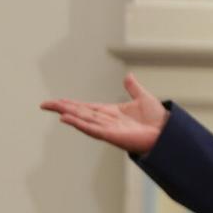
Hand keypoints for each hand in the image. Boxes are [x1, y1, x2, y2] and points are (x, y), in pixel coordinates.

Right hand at [40, 73, 167, 154]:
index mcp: (112, 113)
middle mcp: (107, 121)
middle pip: (80, 113)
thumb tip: (128, 76)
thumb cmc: (157, 120)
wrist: (168, 132)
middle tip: (44, 104)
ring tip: (53, 109)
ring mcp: (108, 129)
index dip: (72, 104)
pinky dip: (79, 124)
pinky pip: (92, 129)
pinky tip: (67, 119)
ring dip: (68, 114)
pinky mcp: (112, 136)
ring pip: (83, 120)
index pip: (87, 107)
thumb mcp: (143, 98)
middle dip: (63, 108)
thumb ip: (133, 88)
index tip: (58, 101)